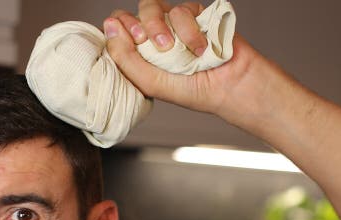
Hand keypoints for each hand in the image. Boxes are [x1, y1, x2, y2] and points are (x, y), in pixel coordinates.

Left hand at [103, 1, 262, 119]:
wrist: (231, 85)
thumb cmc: (193, 90)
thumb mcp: (151, 83)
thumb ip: (126, 59)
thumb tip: (109, 27)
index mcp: (140, 55)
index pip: (117, 32)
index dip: (118, 31)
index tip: (131, 43)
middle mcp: (155, 37)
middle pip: (131, 15)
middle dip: (136, 25)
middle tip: (146, 41)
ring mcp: (173, 25)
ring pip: (152, 7)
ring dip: (158, 25)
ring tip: (171, 46)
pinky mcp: (194, 15)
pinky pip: (181, 9)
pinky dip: (188, 30)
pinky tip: (199, 48)